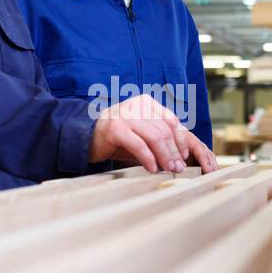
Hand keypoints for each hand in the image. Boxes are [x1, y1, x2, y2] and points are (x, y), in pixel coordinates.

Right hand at [89, 94, 217, 173]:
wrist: (87, 137)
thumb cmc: (119, 137)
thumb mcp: (141, 132)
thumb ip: (159, 135)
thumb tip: (182, 152)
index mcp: (146, 103)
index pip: (171, 120)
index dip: (180, 139)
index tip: (184, 156)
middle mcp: (136, 106)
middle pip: (164, 130)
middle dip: (173, 151)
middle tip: (178, 168)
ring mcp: (125, 116)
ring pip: (154, 137)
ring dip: (164, 156)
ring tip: (168, 169)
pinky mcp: (115, 129)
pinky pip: (138, 145)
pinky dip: (148, 158)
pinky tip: (152, 169)